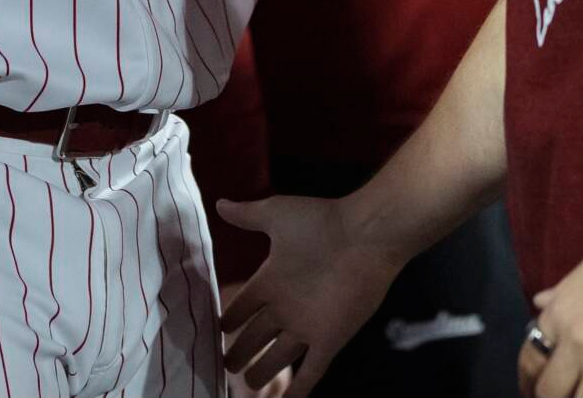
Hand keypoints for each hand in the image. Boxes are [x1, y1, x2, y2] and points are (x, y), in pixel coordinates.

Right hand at [218, 194, 409, 396]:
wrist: (365, 236)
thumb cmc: (321, 222)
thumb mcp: (276, 215)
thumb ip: (247, 214)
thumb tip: (219, 203)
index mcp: (272, 278)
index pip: (243, 305)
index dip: (230, 318)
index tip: (217, 330)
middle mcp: (286, 306)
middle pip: (256, 336)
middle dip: (241, 350)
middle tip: (226, 365)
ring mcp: (306, 326)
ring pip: (278, 357)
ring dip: (264, 372)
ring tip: (249, 385)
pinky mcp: (328, 341)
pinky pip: (311, 372)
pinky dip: (298, 391)